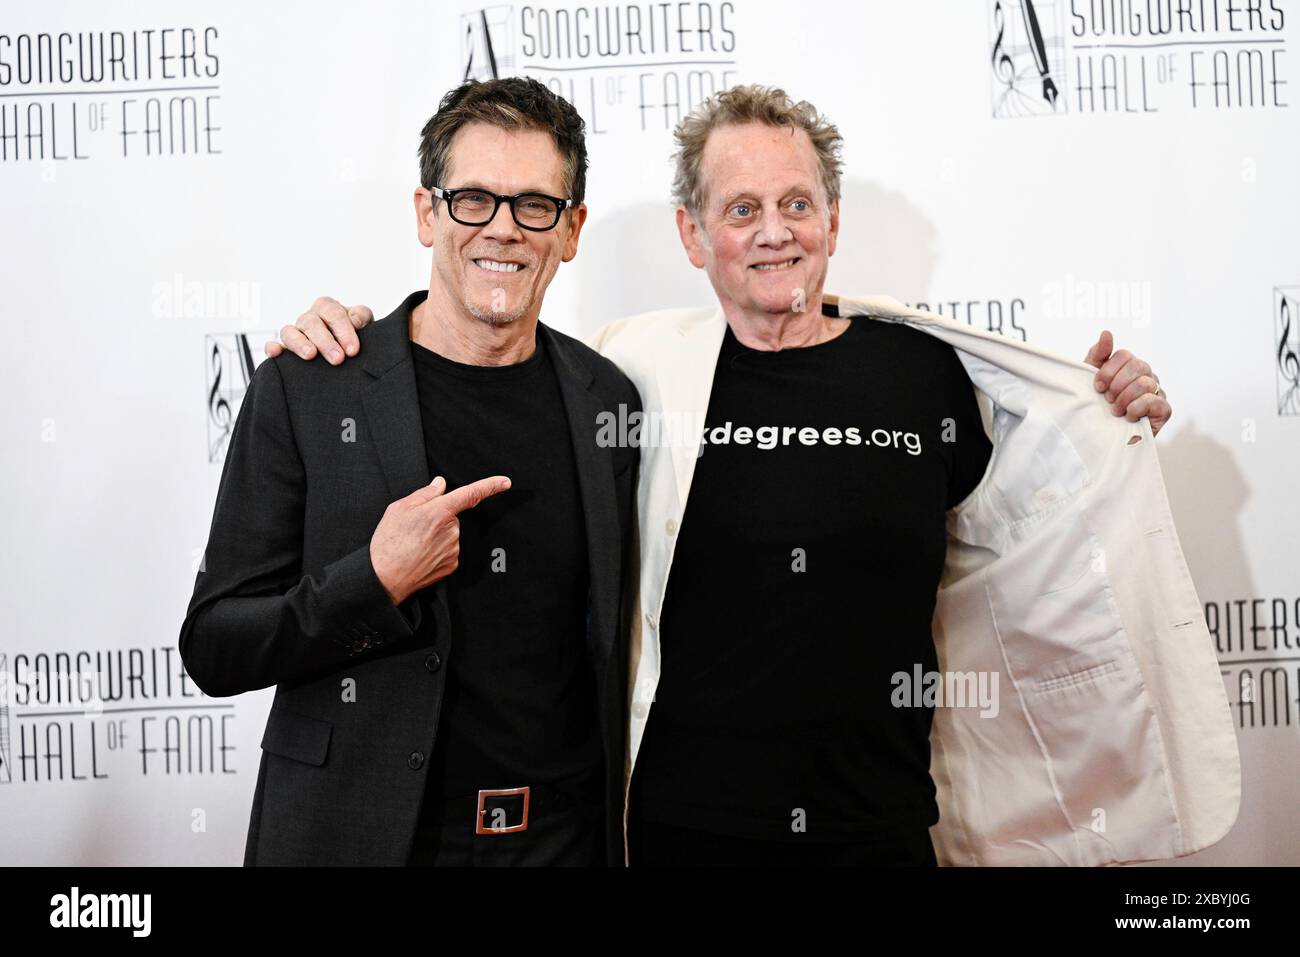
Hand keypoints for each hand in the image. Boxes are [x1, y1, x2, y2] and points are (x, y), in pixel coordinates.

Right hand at [263, 296, 374, 363]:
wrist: (348, 350)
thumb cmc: (354, 335)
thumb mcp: (364, 322)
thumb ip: (362, 316)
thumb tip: (355, 321)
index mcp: (327, 308)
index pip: (332, 313)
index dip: (343, 330)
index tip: (353, 349)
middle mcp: (309, 318)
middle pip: (312, 323)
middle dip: (326, 341)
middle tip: (338, 359)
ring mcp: (296, 333)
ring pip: (290, 332)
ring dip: (300, 343)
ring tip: (310, 355)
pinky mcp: (285, 349)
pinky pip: (274, 345)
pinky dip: (273, 348)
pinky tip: (276, 353)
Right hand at [369, 475, 511, 604]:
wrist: (385, 578)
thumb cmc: (388, 542)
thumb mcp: (399, 509)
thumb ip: (424, 494)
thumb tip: (440, 484)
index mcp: (439, 512)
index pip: (471, 493)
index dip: (491, 485)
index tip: (506, 482)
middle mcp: (452, 530)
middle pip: (451, 516)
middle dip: (437, 517)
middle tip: (414, 528)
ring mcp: (454, 549)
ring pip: (450, 533)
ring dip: (436, 535)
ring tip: (413, 544)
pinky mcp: (452, 564)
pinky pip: (448, 550)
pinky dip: (437, 550)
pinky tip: (420, 555)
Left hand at [1083, 330, 1172, 436]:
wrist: (1103, 438)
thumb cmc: (1097, 406)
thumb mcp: (1091, 380)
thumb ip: (1098, 355)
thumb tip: (1107, 333)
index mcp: (1130, 367)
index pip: (1124, 355)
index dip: (1108, 370)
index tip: (1097, 387)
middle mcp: (1147, 376)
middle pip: (1137, 365)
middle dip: (1116, 385)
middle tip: (1108, 399)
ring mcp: (1158, 392)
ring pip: (1145, 383)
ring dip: (1124, 399)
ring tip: (1115, 411)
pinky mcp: (1164, 410)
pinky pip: (1154, 401)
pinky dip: (1136, 409)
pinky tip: (1128, 417)